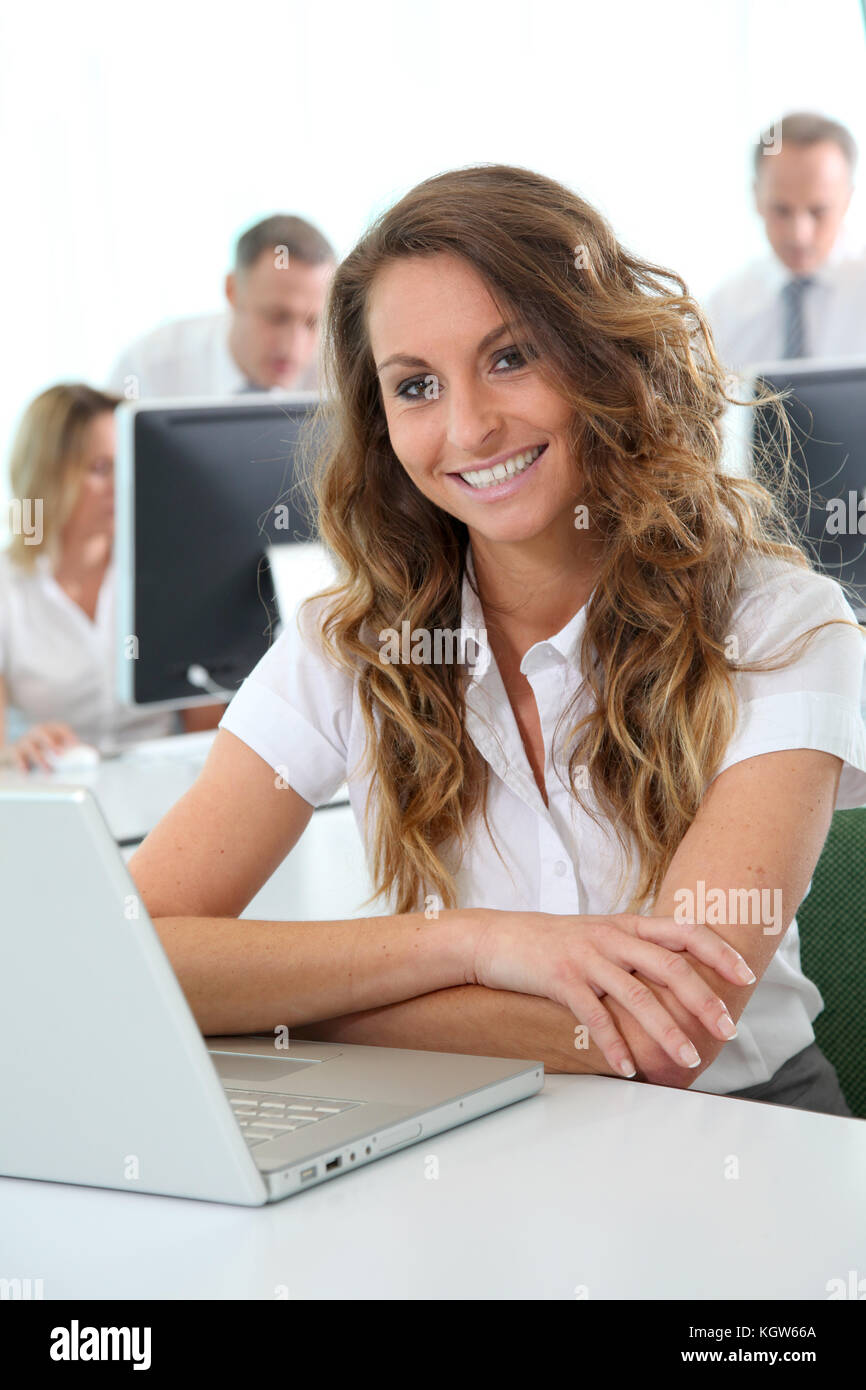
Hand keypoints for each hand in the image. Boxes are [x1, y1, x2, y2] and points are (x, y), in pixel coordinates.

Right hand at [6, 722, 80, 771]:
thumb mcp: (54, 744)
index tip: (75, 745)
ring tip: (49, 771)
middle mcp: (36, 732)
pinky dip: (22, 765)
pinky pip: (17, 757)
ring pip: (31, 747)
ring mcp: (25, 741)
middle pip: (42, 733)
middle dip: (51, 742)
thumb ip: (71, 748)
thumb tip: (95, 754)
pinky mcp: (14, 751)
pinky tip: (26, 774)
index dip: (68, 735)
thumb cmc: (41, 747)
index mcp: (49, 729)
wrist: (14, 749)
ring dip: (40, 759)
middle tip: (60, 754)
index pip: (60, 728)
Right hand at [470, 909, 755, 1077]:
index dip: (719, 952)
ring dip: (666, 1031)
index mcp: (627, 924)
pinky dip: (614, 1044)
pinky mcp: (561, 978)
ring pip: (637, 995)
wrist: (499, 938)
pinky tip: (628, 1067)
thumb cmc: (554, 941)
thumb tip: (683, 976)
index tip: (746, 975)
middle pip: (669, 965)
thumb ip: (639, 950)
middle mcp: (612, 936)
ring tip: (688, 1058)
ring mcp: (586, 957)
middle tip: (726, 1028)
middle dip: (703, 999)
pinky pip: (594, 1015)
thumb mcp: (602, 936)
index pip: (685, 931)